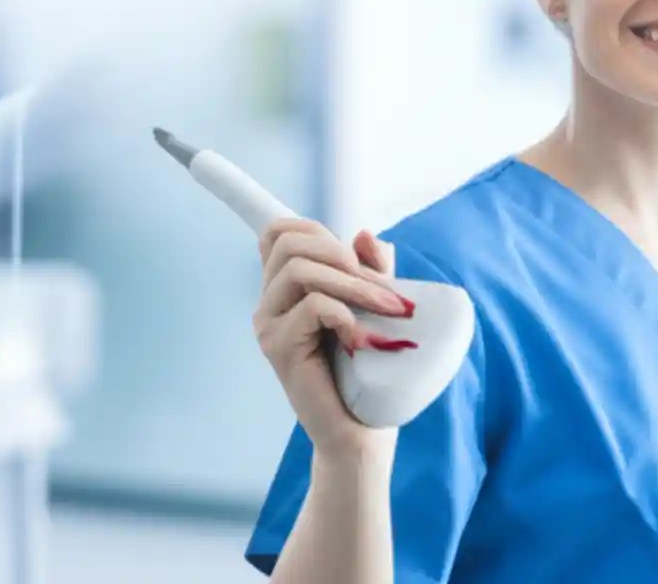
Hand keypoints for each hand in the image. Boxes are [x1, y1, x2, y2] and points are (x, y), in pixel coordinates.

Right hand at [252, 219, 409, 460]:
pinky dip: (345, 314)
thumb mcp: (374, 306)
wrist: (360, 428)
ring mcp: (269, 324)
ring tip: (387, 309)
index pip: (279, 232)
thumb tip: (364, 235)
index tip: (355, 257)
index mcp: (286, 288)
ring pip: (300, 269)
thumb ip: (371, 269)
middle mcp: (270, 302)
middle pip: (289, 242)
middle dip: (343, 255)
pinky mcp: (278, 347)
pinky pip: (312, 305)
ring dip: (353, 283)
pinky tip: (361, 338)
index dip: (314, 229)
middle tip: (383, 290)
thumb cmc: (367, 367)